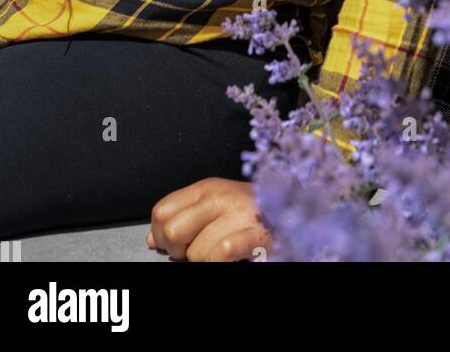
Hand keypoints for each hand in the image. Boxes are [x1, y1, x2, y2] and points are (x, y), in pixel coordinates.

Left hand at [147, 178, 270, 261]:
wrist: (296, 210)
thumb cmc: (253, 213)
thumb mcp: (215, 206)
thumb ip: (184, 217)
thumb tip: (154, 237)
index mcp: (208, 187)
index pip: (161, 212)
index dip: (162, 235)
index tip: (176, 244)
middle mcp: (222, 196)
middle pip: (173, 232)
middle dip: (181, 252)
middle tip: (197, 252)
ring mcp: (240, 214)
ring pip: (196, 253)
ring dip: (205, 261)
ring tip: (222, 253)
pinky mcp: (257, 234)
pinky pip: (221, 252)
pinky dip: (219, 261)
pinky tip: (229, 257)